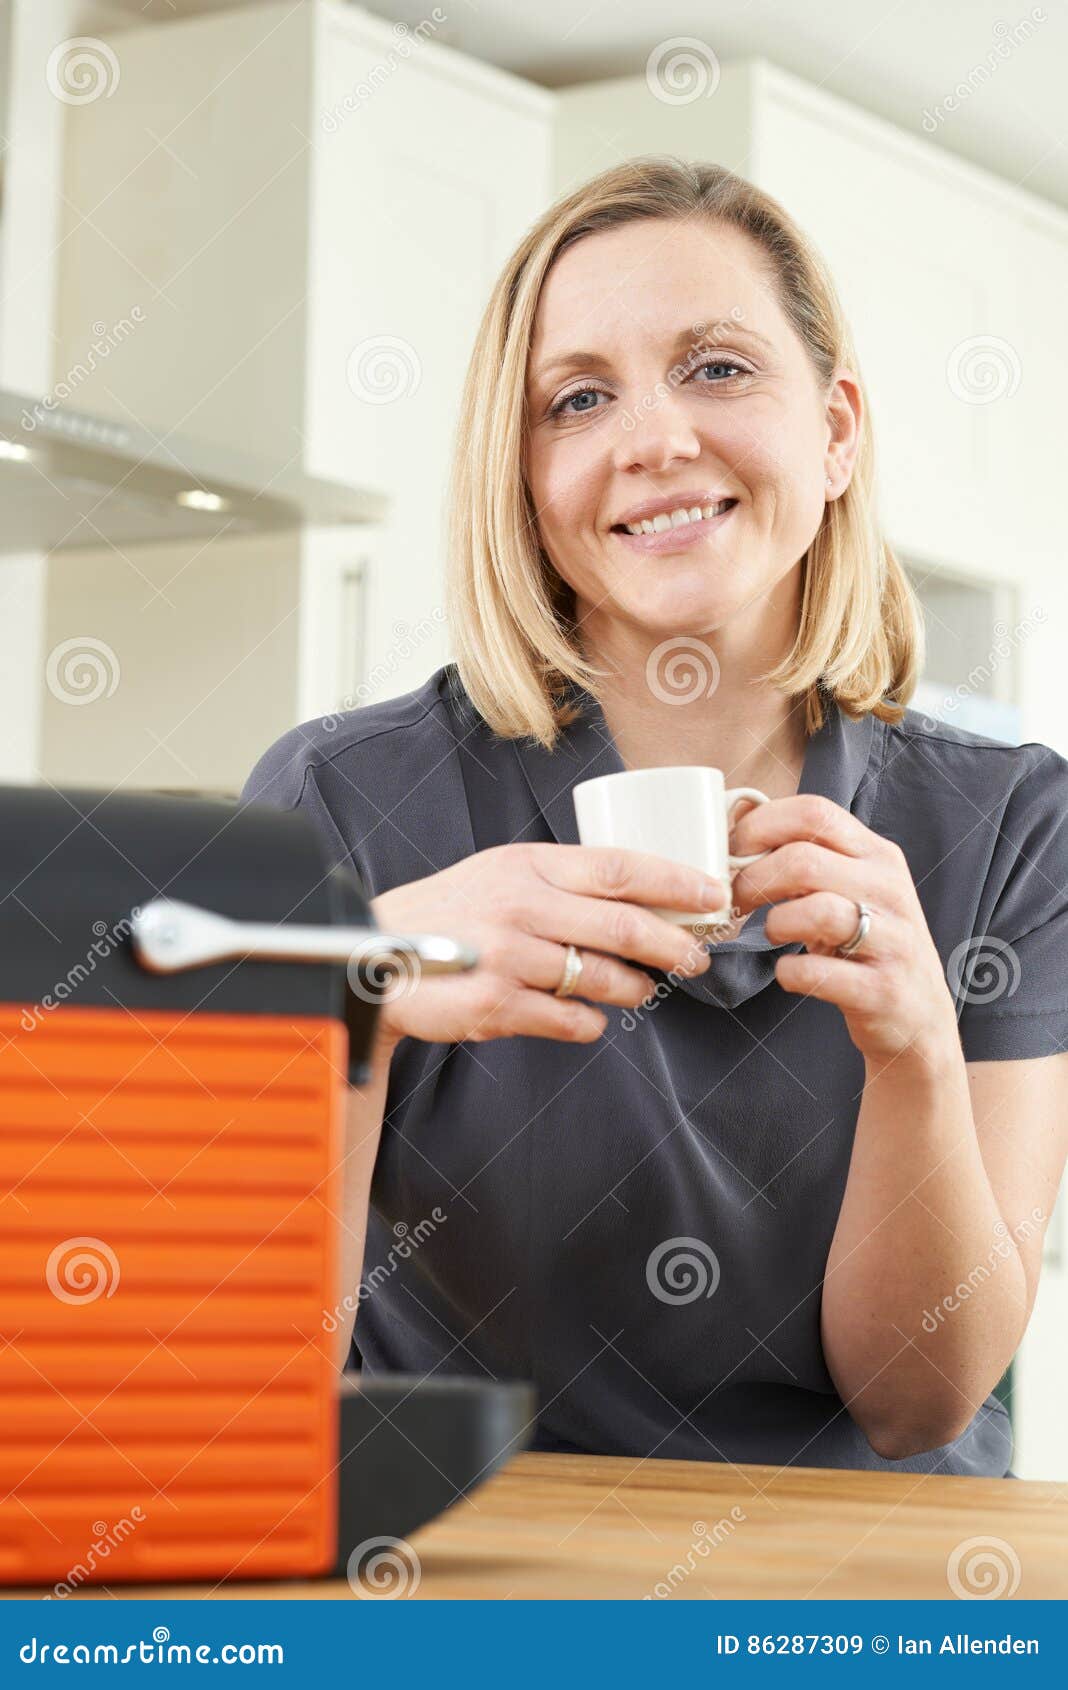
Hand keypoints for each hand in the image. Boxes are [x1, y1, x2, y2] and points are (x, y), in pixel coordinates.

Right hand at [367, 842, 725, 1046]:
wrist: (376, 959)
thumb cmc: (453, 915)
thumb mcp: (501, 874)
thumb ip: (561, 879)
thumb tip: (643, 893)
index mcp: (527, 864)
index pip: (620, 867)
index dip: (677, 881)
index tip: (714, 894)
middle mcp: (520, 905)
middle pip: (626, 926)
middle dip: (676, 946)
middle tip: (696, 960)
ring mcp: (508, 957)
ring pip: (605, 978)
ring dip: (635, 988)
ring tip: (641, 988)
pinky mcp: (496, 1006)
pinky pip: (573, 1021)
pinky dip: (592, 1022)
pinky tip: (588, 1017)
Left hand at [729, 793, 959, 1065]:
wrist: (919, 1018)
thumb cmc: (867, 946)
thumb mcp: (849, 889)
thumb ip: (806, 856)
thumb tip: (738, 821)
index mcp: (878, 855)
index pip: (814, 812)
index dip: (760, 827)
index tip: (733, 852)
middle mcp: (890, 889)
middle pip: (804, 860)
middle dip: (753, 880)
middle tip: (738, 902)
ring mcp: (892, 940)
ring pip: (818, 910)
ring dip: (776, 923)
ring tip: (773, 934)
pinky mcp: (883, 989)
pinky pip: (818, 972)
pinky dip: (790, 972)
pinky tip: (790, 973)